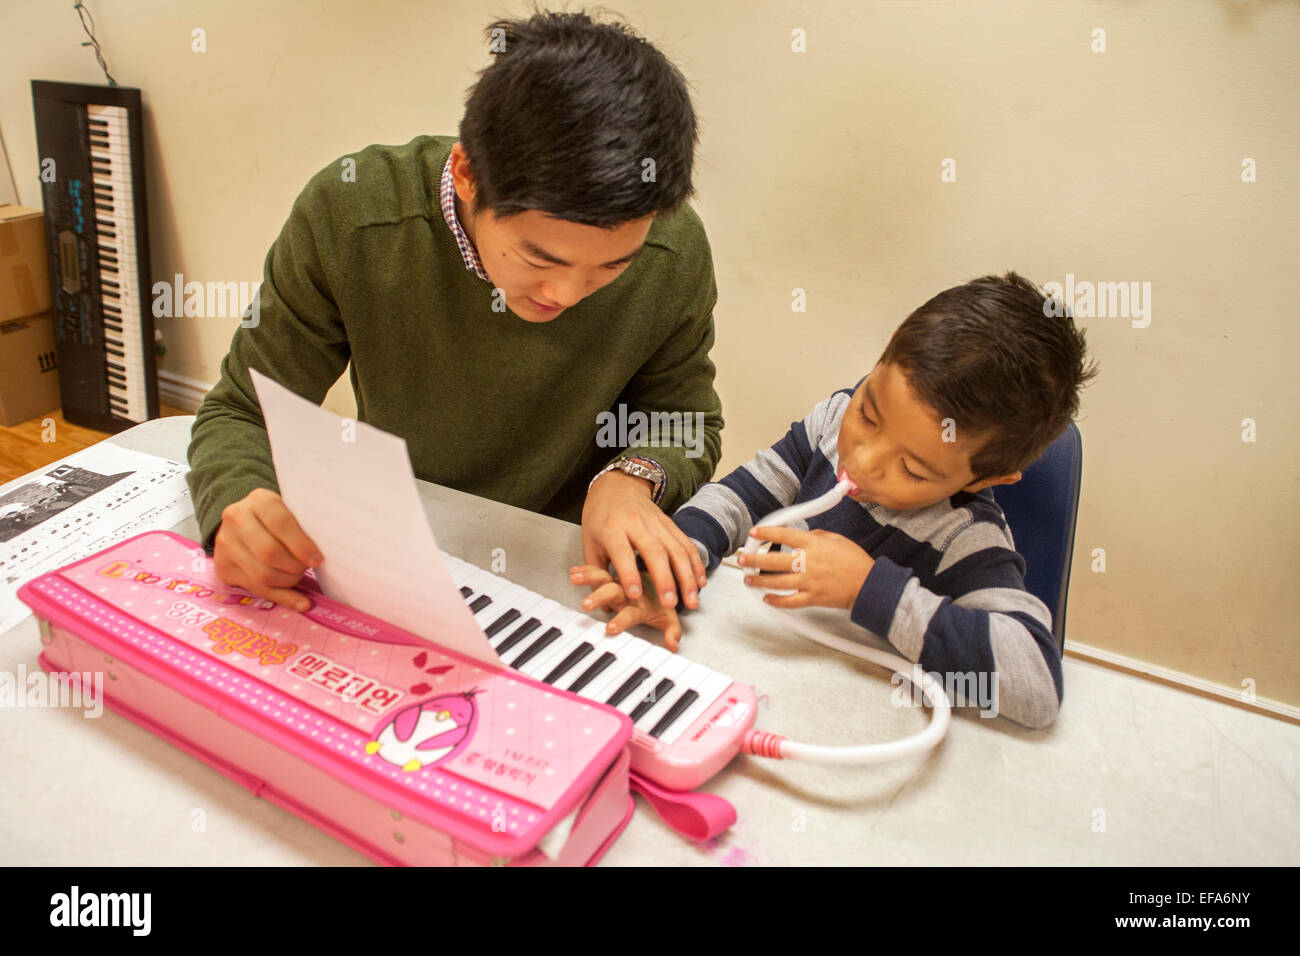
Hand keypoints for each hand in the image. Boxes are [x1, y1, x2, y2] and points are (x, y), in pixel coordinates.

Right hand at [211, 488, 322, 610]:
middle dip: (295, 566)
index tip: (318, 558)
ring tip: (299, 575)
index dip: (302, 545)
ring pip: (262, 574)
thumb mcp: (289, 509)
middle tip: (308, 568)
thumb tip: (329, 550)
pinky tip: (301, 602)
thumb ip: (304, 523)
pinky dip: (282, 598)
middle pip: (269, 552)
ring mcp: (226, 544)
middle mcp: (236, 519)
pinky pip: (256, 589)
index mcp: (258, 500)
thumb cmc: (277, 517)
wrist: (240, 521)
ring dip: (289, 581)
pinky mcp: (223, 567)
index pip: (280, 523)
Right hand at [568, 564, 683, 650]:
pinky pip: (596, 569)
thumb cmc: (659, 600)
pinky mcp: (609, 576)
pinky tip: (573, 571)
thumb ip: (672, 631)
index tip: (610, 629)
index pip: (630, 613)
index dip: (621, 621)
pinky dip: (584, 570)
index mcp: (640, 604)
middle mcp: (627, 592)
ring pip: (603, 577)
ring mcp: (617, 583)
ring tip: (575, 578)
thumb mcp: (668, 617)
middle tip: (586, 604)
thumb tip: (673, 645)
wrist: (660, 576)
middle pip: (613, 592)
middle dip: (599, 597)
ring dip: (589, 577)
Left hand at [580, 469, 705, 611]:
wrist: (616, 487)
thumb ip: (595, 573)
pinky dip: (695, 564)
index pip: (622, 551)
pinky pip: (686, 544)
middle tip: (670, 604)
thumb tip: (602, 605)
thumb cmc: (600, 520)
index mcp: (612, 528)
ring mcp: (657, 522)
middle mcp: (636, 523)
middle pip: (654, 551)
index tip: (635, 595)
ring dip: (686, 576)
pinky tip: (700, 582)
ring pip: (676, 549)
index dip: (628, 573)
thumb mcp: (589, 543)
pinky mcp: (670, 523)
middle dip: (664, 579)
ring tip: (692, 600)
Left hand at [738, 526, 874, 609]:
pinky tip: (766, 598)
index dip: (767, 533)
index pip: (785, 535)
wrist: (869, 584)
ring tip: (748, 579)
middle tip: (742, 558)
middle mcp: (808, 562)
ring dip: (759, 581)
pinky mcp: (813, 598)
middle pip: (774, 560)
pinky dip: (776, 601)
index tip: (755, 533)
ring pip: (777, 582)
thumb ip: (817, 536)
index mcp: (814, 545)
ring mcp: (809, 582)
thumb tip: (803, 535)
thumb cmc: (855, 560)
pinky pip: (790, 601)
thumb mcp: (837, 539)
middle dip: (754, 559)